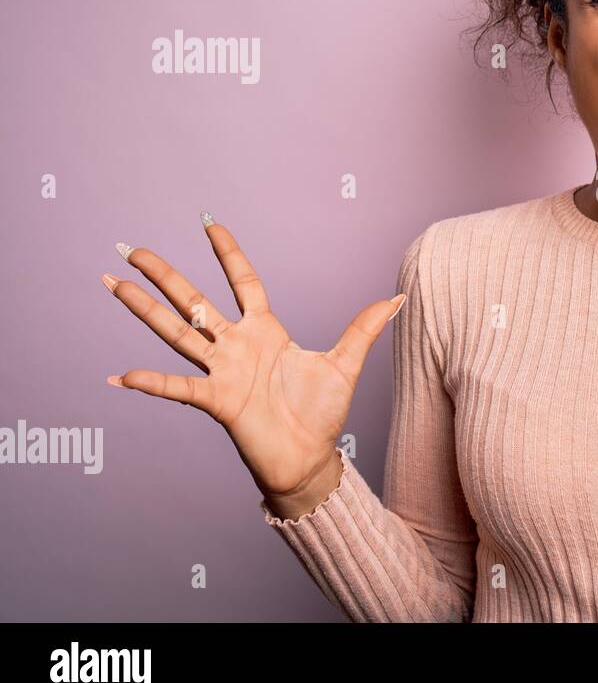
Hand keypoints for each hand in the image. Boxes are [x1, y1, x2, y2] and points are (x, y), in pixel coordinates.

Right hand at [102, 212, 405, 505]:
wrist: (311, 459)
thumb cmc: (322, 413)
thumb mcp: (346, 363)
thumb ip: (365, 327)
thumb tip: (399, 298)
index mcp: (265, 331)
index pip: (242, 281)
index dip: (227, 253)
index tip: (208, 223)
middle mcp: (237, 346)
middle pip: (194, 300)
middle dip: (164, 275)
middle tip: (131, 249)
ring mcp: (223, 371)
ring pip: (178, 333)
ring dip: (144, 311)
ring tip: (113, 286)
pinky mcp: (218, 401)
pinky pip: (180, 388)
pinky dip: (152, 383)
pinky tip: (121, 376)